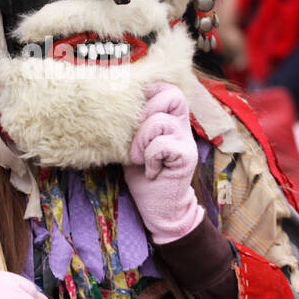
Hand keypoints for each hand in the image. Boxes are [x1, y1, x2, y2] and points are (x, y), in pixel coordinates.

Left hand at [124, 82, 203, 244]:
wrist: (160, 208)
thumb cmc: (144, 175)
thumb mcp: (134, 145)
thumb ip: (133, 126)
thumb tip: (112, 106)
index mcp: (171, 120)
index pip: (169, 90)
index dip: (151, 92)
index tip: (136, 110)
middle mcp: (183, 127)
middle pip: (172, 96)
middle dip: (147, 112)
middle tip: (137, 136)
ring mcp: (186, 142)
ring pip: (160, 122)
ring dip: (142, 140)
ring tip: (139, 158)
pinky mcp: (186, 158)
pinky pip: (162, 144)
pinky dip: (150, 156)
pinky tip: (150, 170)